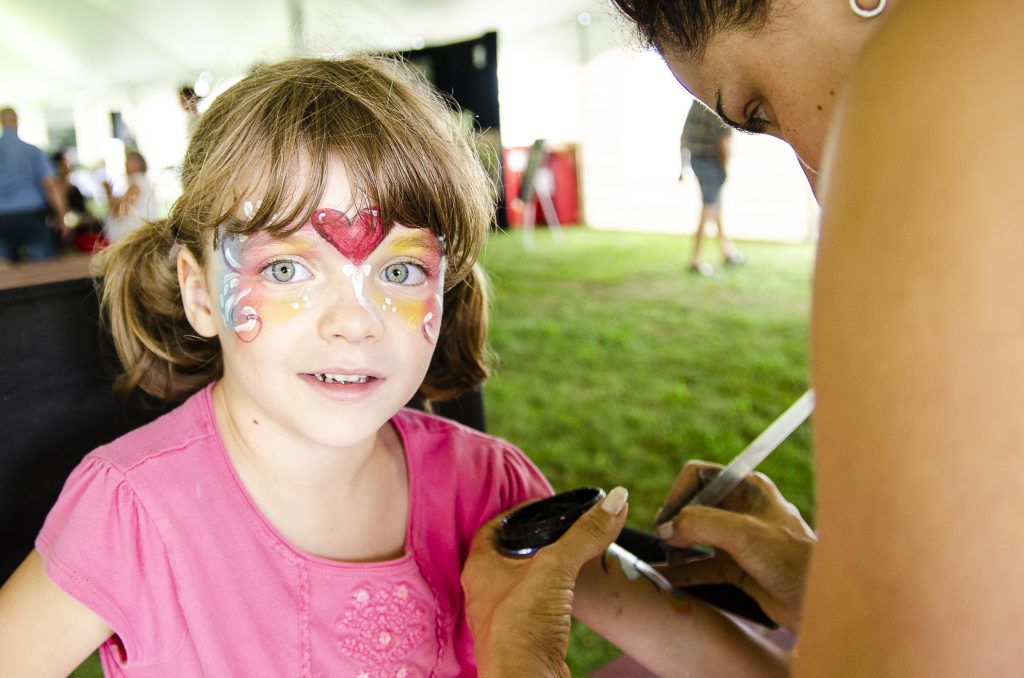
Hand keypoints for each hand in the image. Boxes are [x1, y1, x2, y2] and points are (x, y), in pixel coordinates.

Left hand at [462, 487, 628, 676]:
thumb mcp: (555, 568)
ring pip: (523, 581)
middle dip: (535, 538)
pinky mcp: (524, 637)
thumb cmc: (522, 627)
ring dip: (544, 568)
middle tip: (563, 527)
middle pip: (509, 552)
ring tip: (570, 554)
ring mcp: (503, 616)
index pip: (494, 526)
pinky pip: (536, 606)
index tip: (545, 505)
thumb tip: (616, 498)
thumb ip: (584, 534)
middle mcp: (485, 591)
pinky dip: (552, 593)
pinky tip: (569, 592)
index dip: (518, 512)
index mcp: (480, 567)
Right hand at [654, 461, 814, 632]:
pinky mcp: (738, 568)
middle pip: (693, 507)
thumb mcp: (744, 533)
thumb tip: (666, 529)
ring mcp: (739, 540)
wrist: (821, 601)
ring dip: (675, 549)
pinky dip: (683, 571)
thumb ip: (700, 523)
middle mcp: (741, 510)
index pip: (699, 476)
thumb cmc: (793, 560)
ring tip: (660, 562)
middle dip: (674, 524)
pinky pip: (702, 566)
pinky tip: (666, 579)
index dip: (679, 494)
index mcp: (748, 488)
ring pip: (695, 538)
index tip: (666, 520)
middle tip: (663, 543)